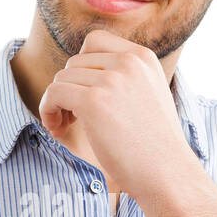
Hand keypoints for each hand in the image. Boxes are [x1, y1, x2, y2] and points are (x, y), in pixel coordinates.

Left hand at [38, 28, 195, 202]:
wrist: (168, 175)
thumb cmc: (155, 147)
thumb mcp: (148, 96)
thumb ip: (125, 78)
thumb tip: (82, 72)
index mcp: (143, 58)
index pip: (94, 41)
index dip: (81, 66)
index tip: (82, 92)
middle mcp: (129, 62)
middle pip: (74, 62)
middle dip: (68, 88)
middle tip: (71, 118)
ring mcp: (112, 80)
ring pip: (61, 79)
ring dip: (57, 103)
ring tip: (66, 126)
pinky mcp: (94, 101)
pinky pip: (53, 94)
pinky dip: (48, 111)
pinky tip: (57, 129)